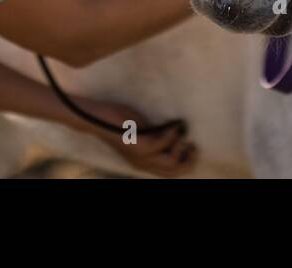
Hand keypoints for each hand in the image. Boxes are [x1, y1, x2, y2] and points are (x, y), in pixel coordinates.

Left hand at [76, 98, 198, 176]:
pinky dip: (172, 134)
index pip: (171, 173)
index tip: (192, 146)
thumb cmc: (120, 121)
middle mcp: (143, 164)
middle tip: (192, 143)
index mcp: (145, 162)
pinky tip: (171, 125)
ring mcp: (141, 158)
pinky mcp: (139, 148)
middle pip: (175, 172)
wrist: (98, 118)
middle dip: (190, 159)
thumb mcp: (144, 131)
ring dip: (181, 147)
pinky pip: (163, 145)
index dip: (188, 163)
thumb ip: (158, 136)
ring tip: (181, 133)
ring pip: (171, 163)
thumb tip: (179, 133)